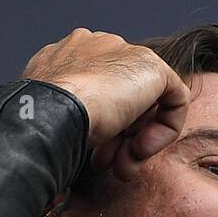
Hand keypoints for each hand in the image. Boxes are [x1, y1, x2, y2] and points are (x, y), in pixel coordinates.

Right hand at [21, 28, 190, 180]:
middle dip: (119, 139)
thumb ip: (71, 120)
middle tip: (109, 166)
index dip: (102, 130)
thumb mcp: (54, 120)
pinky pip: (174, 100)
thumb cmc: (43, 123)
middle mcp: (97, 48)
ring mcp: (124, 53)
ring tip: (122, 168)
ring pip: (145, 104)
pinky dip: (164, 131)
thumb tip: (83, 139)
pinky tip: (142, 150)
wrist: (51, 113)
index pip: (98, 92)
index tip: (94, 156)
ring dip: (136, 144)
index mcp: (68, 56)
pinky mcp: (151, 67)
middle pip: (122, 99)